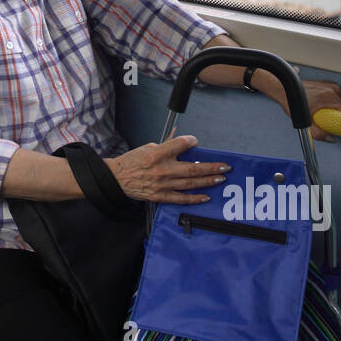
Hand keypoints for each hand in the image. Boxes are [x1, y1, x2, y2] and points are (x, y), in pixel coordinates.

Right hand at [104, 135, 229, 204]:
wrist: (116, 179)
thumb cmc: (132, 162)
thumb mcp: (147, 147)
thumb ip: (166, 146)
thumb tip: (183, 146)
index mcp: (157, 154)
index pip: (179, 144)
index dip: (190, 141)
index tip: (196, 142)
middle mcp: (161, 169)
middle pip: (192, 169)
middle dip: (211, 168)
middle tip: (225, 167)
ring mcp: (162, 184)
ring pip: (190, 184)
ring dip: (207, 181)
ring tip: (220, 179)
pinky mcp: (160, 196)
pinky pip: (181, 198)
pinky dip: (194, 198)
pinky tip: (206, 196)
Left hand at [278, 79, 340, 141]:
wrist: (283, 88)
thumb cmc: (291, 102)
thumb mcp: (304, 122)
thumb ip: (318, 133)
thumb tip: (331, 139)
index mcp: (329, 97)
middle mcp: (332, 89)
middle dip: (337, 117)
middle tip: (324, 120)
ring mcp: (330, 85)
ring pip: (339, 104)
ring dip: (332, 110)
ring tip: (318, 111)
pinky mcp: (328, 84)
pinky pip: (334, 98)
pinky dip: (329, 104)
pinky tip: (318, 104)